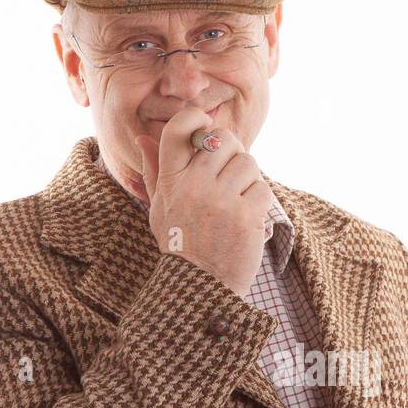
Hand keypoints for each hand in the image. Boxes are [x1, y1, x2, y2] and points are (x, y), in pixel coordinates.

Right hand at [135, 105, 273, 298]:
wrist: (201, 287)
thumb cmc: (180, 244)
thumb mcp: (159, 207)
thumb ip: (154, 170)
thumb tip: (144, 135)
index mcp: (170, 180)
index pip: (180, 128)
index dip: (196, 120)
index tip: (205, 129)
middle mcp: (194, 185)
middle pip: (223, 139)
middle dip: (232, 152)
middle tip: (229, 173)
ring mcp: (221, 200)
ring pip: (248, 163)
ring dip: (248, 179)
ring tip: (237, 200)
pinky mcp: (246, 216)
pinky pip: (262, 189)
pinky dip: (259, 202)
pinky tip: (247, 218)